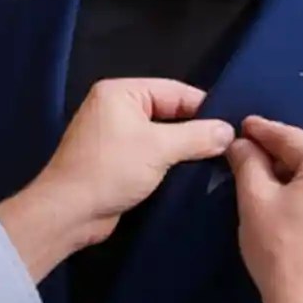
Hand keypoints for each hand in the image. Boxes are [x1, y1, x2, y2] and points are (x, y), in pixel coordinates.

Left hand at [0, 79, 234, 280]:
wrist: (69, 212)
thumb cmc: (110, 170)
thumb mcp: (159, 148)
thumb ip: (197, 136)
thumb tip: (228, 131)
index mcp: (121, 92)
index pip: (174, 91)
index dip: (205, 107)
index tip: (233, 125)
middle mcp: (116, 108)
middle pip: (169, 112)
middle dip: (197, 129)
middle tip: (230, 145)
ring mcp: (115, 135)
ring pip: (162, 135)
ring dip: (185, 148)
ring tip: (218, 159)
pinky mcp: (117, 161)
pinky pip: (151, 153)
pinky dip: (170, 161)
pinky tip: (194, 172)